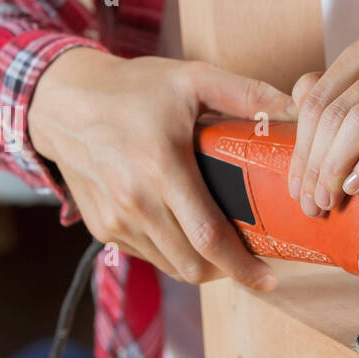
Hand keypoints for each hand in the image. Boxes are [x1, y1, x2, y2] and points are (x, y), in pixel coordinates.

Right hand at [27, 48, 294, 288]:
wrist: (62, 102)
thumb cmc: (133, 88)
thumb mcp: (190, 78)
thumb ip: (245, 93)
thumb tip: (295, 108)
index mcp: (161, 167)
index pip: (208, 237)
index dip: (242, 266)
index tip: (270, 279)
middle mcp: (135, 201)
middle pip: (193, 264)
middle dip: (229, 272)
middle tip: (254, 262)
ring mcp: (116, 219)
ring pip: (172, 266)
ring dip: (203, 266)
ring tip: (223, 246)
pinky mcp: (103, 228)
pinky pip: (149, 256)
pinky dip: (174, 253)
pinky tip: (186, 231)